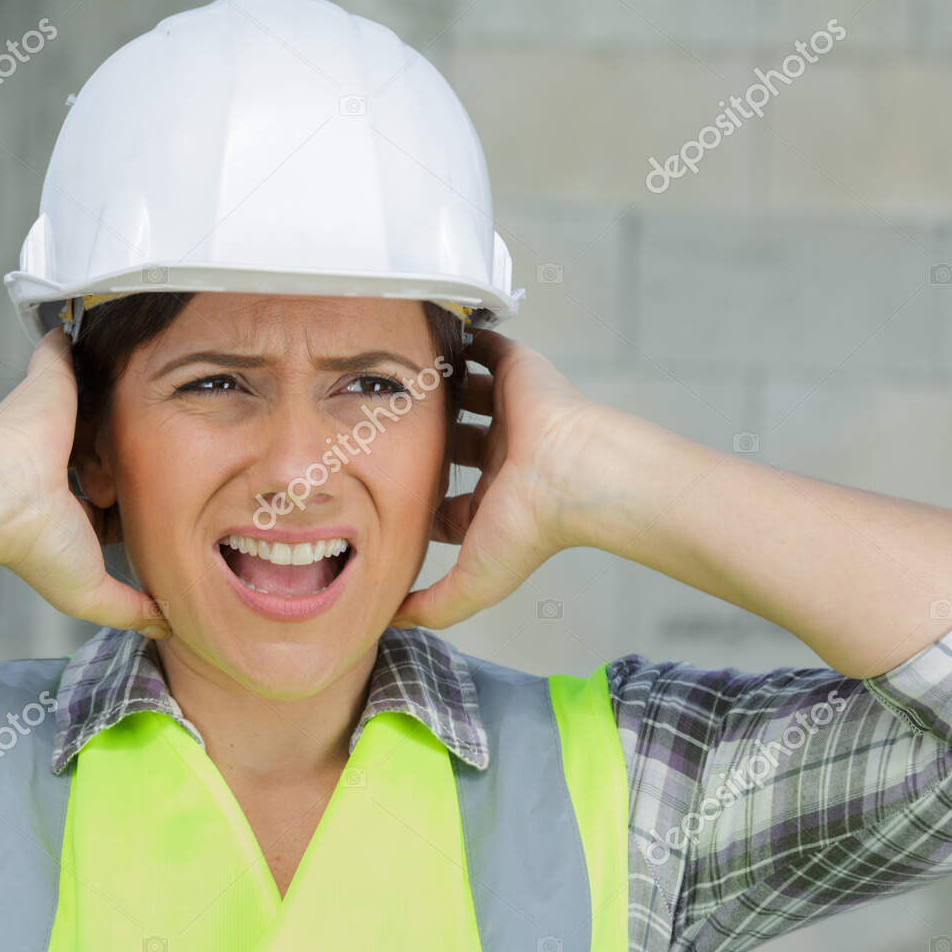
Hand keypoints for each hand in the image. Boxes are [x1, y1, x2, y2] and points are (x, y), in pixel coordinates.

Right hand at [0, 329, 170, 638]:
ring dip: (126, 407)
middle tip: (169, 454)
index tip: (168, 504)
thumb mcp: (91, 592)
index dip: (140, 502)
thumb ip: (130, 609)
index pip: (119, 498)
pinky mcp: (53, 381)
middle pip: (117, 450)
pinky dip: (86, 343)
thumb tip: (169, 624)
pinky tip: (112, 330)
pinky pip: (76, 356)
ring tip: (155, 395)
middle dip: (140, 455)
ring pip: (106, 408)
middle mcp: (69, 461)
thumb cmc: (37, 544)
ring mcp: (61, 421)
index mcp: (73, 504)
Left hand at [391, 328, 597, 630]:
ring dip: (436, 387)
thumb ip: (432, 606)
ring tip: (392, 374)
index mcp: (493, 500)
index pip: (446, 499)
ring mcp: (510, 414)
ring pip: (465, 397)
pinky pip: (487, 347)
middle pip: (452, 444)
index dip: (415, 496)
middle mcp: (501, 456)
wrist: (576, 473)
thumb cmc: (531, 528)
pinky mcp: (518, 372)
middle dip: (421, 438)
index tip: (377, 490)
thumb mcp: (473, 584)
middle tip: (375, 425)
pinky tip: (425, 332)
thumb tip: (387, 619)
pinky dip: (462, 338)